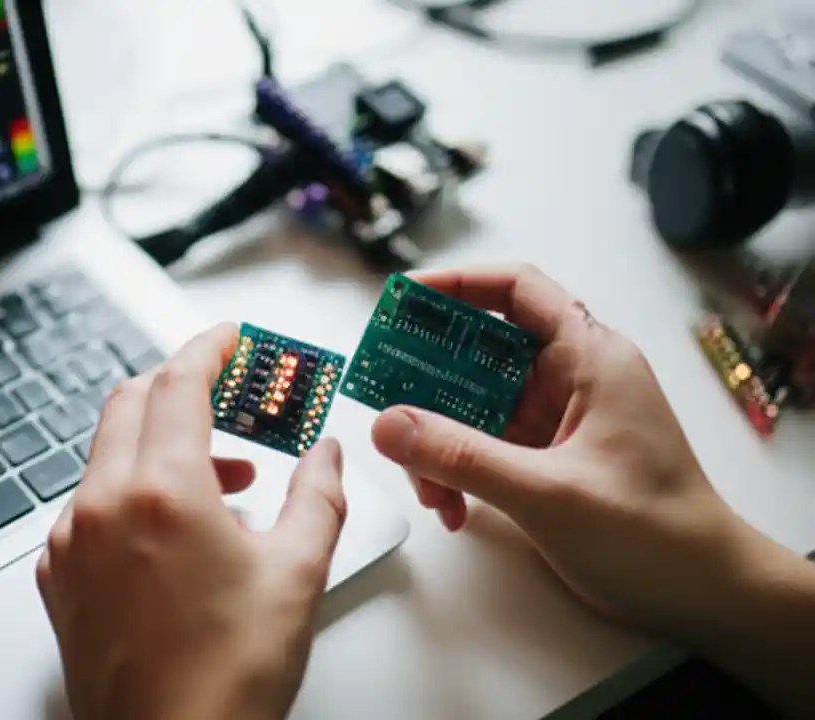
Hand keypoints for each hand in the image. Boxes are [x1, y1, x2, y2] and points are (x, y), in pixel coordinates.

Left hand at [37, 323, 347, 719]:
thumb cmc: (226, 680)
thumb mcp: (297, 574)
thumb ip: (319, 495)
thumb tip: (327, 453)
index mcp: (161, 492)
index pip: (180, 380)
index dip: (212, 347)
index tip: (233, 339)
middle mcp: (102, 507)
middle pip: (132, 401)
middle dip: (183, 385)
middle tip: (232, 397)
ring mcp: (71, 543)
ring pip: (108, 454)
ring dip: (162, 443)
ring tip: (225, 479)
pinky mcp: (59, 579)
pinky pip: (89, 506)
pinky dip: (132, 492)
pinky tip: (175, 531)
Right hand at [369, 265, 771, 639]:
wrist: (702, 593)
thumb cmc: (653, 532)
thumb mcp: (547, 492)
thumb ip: (462, 456)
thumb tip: (386, 424)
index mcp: (590, 357)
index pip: (517, 290)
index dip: (457, 284)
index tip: (402, 302)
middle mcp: (573, 378)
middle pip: (481, 351)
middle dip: (429, 382)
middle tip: (386, 402)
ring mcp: (559, 419)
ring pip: (475, 405)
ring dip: (440, 441)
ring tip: (428, 487)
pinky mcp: (548, 458)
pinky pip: (484, 446)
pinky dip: (458, 470)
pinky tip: (452, 508)